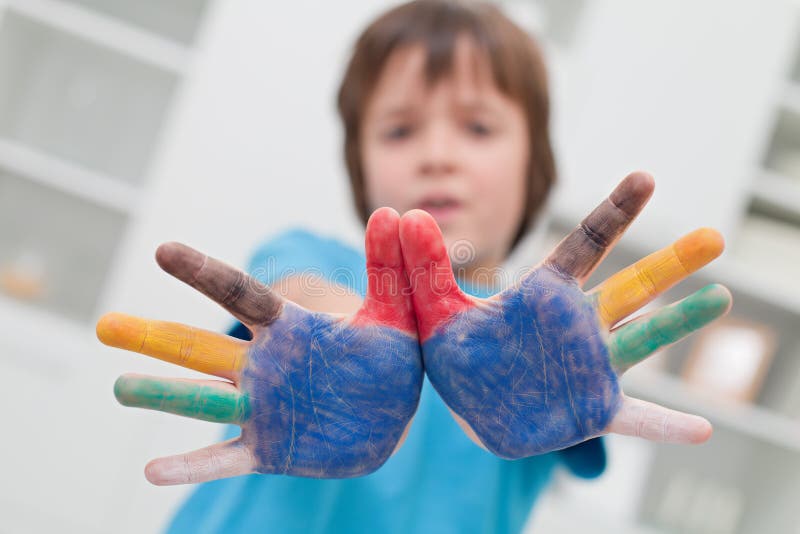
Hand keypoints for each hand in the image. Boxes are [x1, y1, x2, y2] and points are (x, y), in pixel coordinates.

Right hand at [97, 208, 421, 483]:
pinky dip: (191, 466)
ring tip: (120, 386)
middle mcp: (263, 364)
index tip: (164, 251)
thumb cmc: (388, 356)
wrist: (391, 415)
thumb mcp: (393, 311)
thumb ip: (387, 267)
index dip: (202, 273)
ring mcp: (260, 407)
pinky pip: (223, 458)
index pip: (239, 293)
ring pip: (202, 398)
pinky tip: (153, 472)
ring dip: (162, 394)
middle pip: (201, 348)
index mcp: (289, 327)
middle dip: (155, 337)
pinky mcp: (268, 447)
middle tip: (105, 327)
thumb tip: (387, 212)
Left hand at [399, 172, 730, 457]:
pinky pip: (636, 419)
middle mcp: (578, 325)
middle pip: (631, 287)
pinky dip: (666, 425)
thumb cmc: (457, 355)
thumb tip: (403, 213)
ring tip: (721, 298)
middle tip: (717, 237)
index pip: (586, 244)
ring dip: (681, 322)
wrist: (466, 407)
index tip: (645, 178)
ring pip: (644, 339)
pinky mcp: (592, 408)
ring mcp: (590, 366)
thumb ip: (423, 265)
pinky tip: (703, 430)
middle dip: (671, 263)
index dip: (615, 212)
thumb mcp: (434, 310)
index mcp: (545, 295)